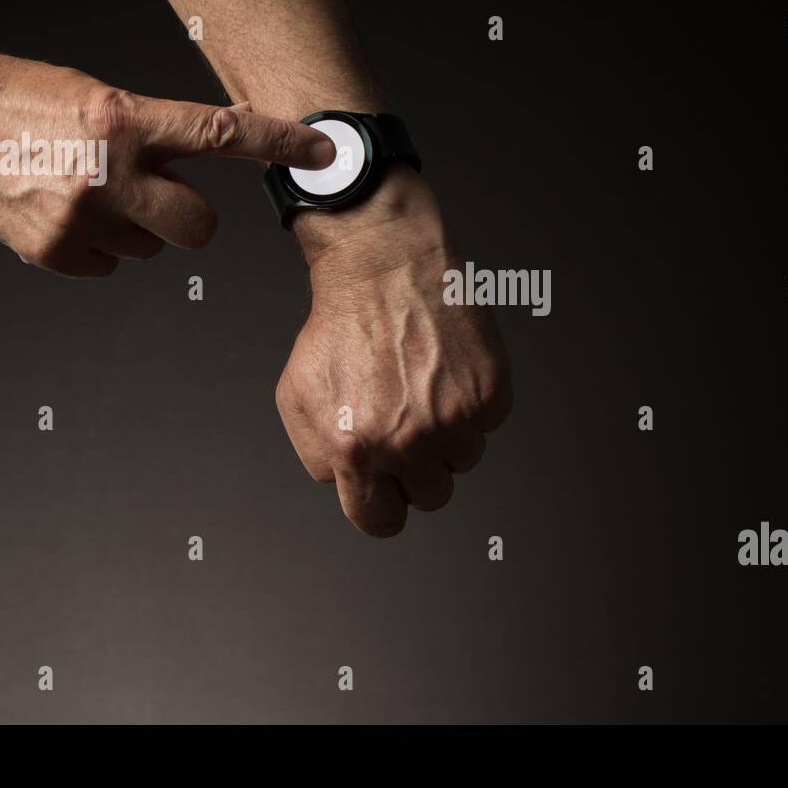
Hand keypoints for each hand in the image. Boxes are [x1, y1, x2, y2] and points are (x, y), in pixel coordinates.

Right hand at [0, 46, 333, 276]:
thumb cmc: (19, 99)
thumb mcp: (96, 97)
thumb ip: (149, 134)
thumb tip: (198, 166)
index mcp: (121, 119)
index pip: (220, 134)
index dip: (279, 144)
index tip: (324, 151)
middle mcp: (105, 172)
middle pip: (199, 227)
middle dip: (189, 217)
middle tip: (159, 193)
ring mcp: (77, 218)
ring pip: (152, 248)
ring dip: (135, 226)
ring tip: (89, 191)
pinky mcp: (52, 252)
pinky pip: (110, 266)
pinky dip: (97, 247)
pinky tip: (67, 214)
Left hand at [275, 166, 512, 535]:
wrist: (384, 266)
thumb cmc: (340, 325)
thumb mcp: (298, 396)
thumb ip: (318, 454)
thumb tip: (348, 481)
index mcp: (356, 450)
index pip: (380, 521)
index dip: (384, 506)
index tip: (389, 491)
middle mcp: (409, 441)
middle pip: (431, 496)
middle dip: (418, 467)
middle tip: (406, 421)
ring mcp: (456, 418)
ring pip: (464, 460)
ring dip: (449, 433)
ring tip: (425, 385)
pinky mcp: (490, 392)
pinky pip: (490, 423)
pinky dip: (474, 401)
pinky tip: (448, 368)